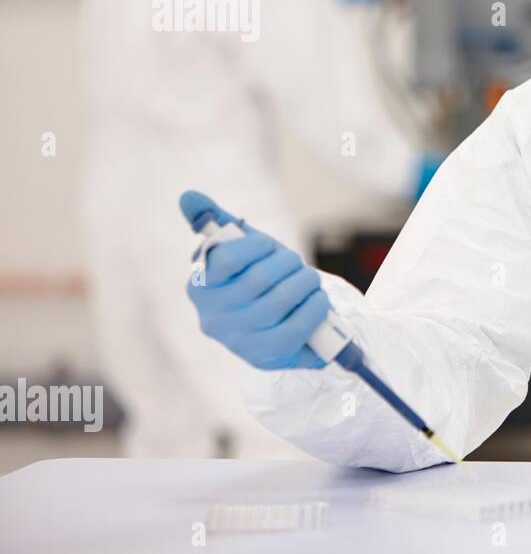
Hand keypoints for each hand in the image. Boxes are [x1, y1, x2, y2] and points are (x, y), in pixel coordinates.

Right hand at [180, 190, 329, 369]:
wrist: (280, 321)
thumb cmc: (257, 278)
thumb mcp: (239, 248)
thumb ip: (214, 221)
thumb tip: (188, 195)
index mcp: (201, 286)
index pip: (225, 257)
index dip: (256, 246)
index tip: (270, 245)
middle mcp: (213, 317)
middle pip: (259, 279)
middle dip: (288, 263)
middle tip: (296, 262)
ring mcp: (238, 341)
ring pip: (279, 301)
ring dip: (305, 283)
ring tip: (309, 279)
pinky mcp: (264, 357)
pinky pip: (295, 329)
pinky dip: (314, 309)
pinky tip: (319, 300)